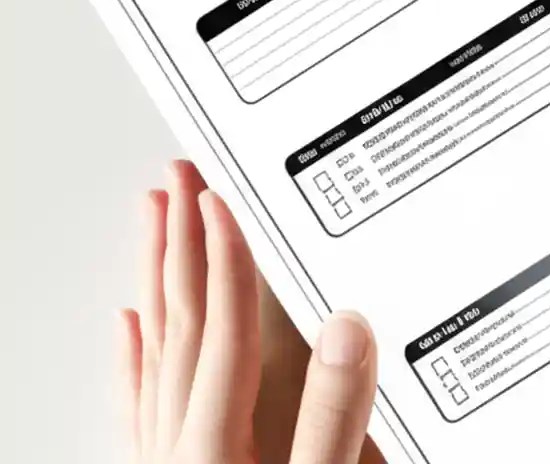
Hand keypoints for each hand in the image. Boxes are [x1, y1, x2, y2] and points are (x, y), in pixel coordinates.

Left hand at [116, 161, 381, 462]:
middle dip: (181, 242)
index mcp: (217, 442)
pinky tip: (131, 322)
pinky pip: (141, 394)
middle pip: (180, 320)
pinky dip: (136, 350)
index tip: (217, 201)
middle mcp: (183, 442)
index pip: (223, 327)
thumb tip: (347, 333)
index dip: (224, 257)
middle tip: (176, 183)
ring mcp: (171, 457)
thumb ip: (333, 414)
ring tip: (153, 223)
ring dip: (155, 276)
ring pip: (156, 345)